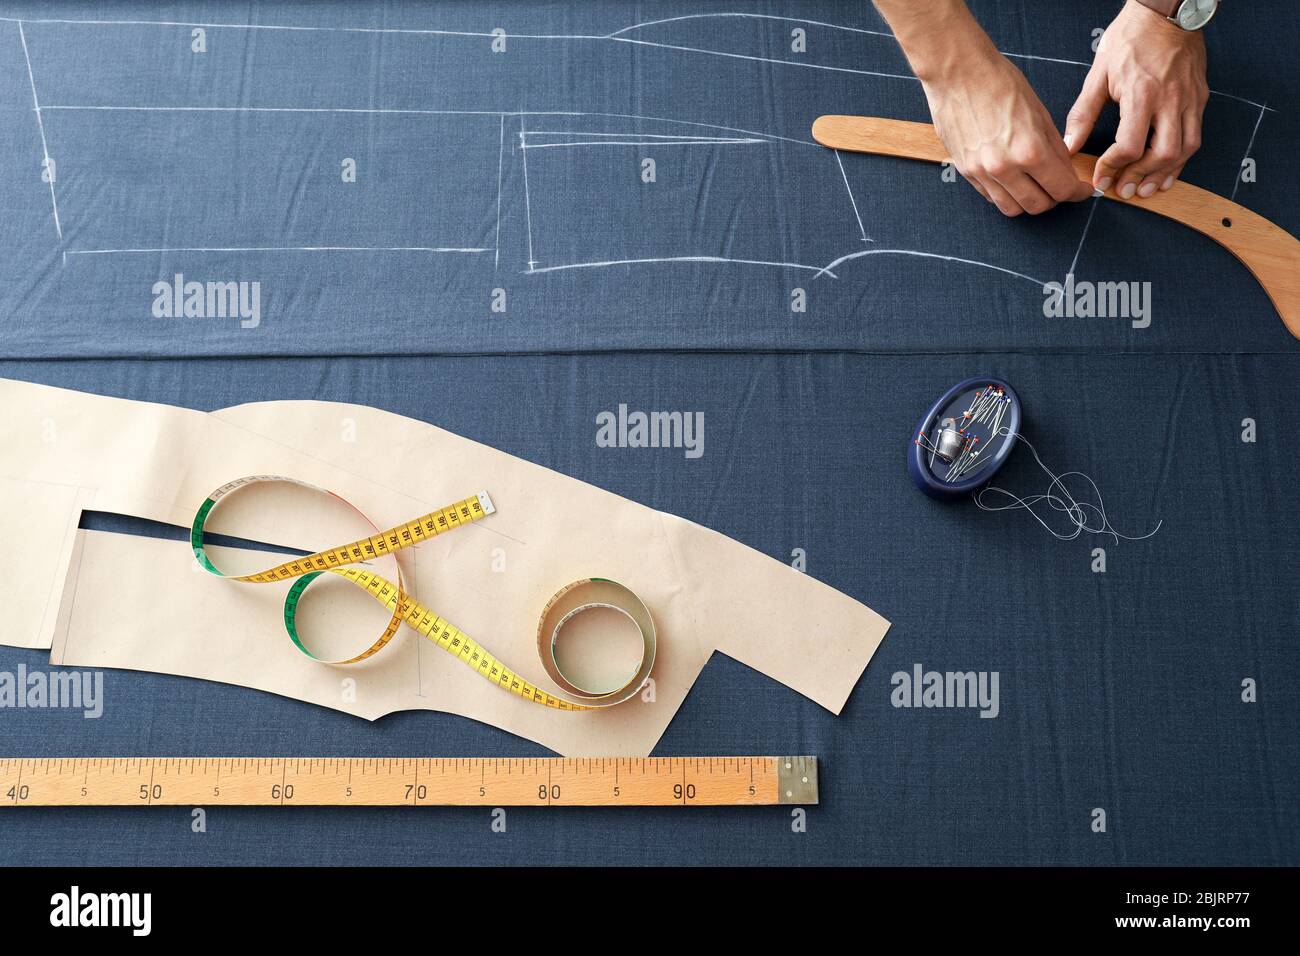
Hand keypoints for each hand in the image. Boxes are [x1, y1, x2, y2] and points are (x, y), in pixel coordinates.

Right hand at [922, 50, 1094, 215]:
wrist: (957, 73)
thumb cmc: (999, 82)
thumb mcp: (1039, 112)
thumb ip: (1053, 147)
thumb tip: (1064, 170)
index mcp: (1030, 150)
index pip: (1062, 189)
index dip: (1077, 193)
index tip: (1081, 190)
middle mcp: (1005, 168)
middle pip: (1038, 206)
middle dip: (1054, 199)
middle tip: (1059, 186)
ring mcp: (981, 172)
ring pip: (1012, 209)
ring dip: (1028, 202)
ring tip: (1034, 186)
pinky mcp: (965, 171)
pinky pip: (990, 197)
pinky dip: (1005, 194)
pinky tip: (1011, 179)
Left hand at [1064, 0, 1208, 197]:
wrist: (1166, 11)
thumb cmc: (1130, 38)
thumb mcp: (1099, 73)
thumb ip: (1083, 113)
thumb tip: (1069, 147)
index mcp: (1141, 94)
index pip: (1130, 145)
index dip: (1113, 167)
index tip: (1101, 177)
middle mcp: (1170, 100)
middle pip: (1163, 153)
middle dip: (1142, 177)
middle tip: (1124, 191)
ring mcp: (1190, 99)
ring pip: (1186, 149)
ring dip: (1165, 174)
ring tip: (1147, 189)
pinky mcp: (1200, 97)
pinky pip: (1195, 136)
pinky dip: (1181, 159)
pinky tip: (1167, 171)